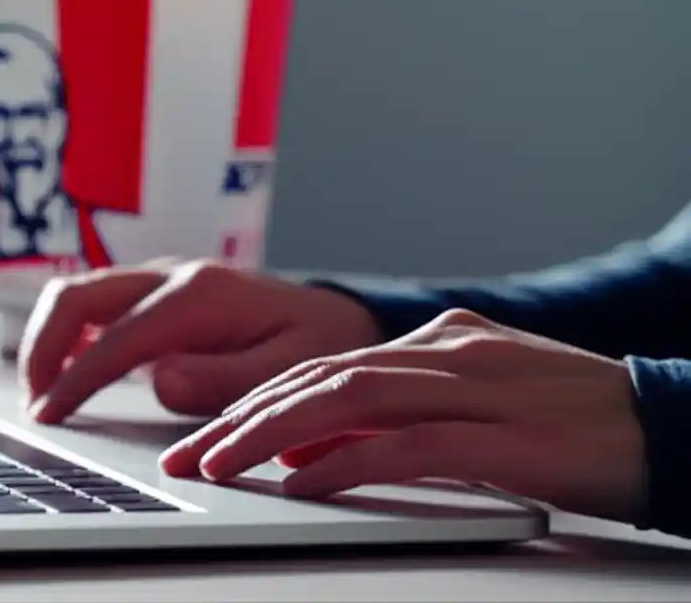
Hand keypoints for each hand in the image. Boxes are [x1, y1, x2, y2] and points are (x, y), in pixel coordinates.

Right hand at [19, 260, 383, 423]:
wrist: (337, 319)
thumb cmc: (317, 348)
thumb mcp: (290, 371)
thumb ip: (226, 379)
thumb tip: (160, 380)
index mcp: (199, 296)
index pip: (114, 339)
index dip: (74, 380)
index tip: (49, 418)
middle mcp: (170, 276)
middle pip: (76, 296)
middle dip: (41, 349)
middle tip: (34, 405)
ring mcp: (158, 280)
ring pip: (76, 294)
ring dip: (47, 340)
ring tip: (41, 395)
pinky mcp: (153, 294)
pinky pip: (93, 305)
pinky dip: (66, 334)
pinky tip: (62, 374)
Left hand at [160, 309, 646, 522]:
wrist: (671, 427)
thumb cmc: (570, 425)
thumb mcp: (472, 406)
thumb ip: (397, 414)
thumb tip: (313, 444)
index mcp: (434, 342)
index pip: (321, 367)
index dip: (254, 403)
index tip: (202, 438)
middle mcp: (442, 353)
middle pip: (316, 378)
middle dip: (240, 419)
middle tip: (185, 458)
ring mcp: (470, 389)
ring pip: (344, 401)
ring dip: (270, 435)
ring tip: (218, 468)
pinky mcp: (499, 437)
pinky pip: (402, 446)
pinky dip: (342, 464)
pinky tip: (297, 485)